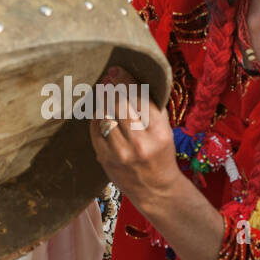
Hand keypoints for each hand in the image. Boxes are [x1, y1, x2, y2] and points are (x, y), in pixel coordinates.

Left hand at [90, 66, 180, 209]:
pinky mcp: (105, 159)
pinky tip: (100, 111)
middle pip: (119, 104)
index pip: (140, 98)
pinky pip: (94, 129)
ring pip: (104, 115)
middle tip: (107, 76)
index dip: (125, 80)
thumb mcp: (165, 130)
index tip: (116, 70)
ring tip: (102, 90)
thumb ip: (151, 107)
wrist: (155, 189)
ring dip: (102, 99)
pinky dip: (96, 117)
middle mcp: (140, 143)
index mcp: (159, 132)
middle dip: (111, 86)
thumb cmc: (161, 153)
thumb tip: (127, 80)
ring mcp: (120, 152)